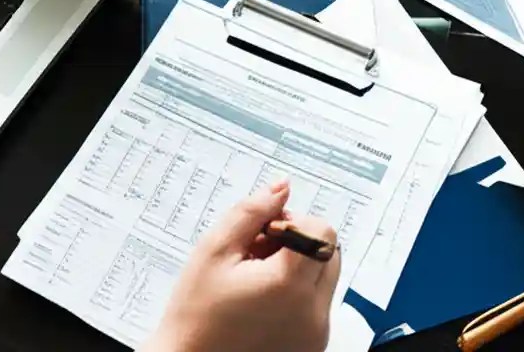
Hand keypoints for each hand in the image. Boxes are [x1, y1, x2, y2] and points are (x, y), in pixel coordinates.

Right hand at [142, 181, 341, 351]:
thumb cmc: (195, 315)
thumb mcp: (214, 251)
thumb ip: (250, 212)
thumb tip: (280, 188)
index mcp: (290, 285)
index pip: (321, 231)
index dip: (292, 222)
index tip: (263, 234)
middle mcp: (312, 312)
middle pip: (329, 252)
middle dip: (297, 241)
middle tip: (257, 250)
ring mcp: (316, 332)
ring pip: (324, 276)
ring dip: (298, 265)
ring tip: (256, 277)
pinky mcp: (313, 343)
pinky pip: (317, 303)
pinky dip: (296, 292)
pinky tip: (262, 299)